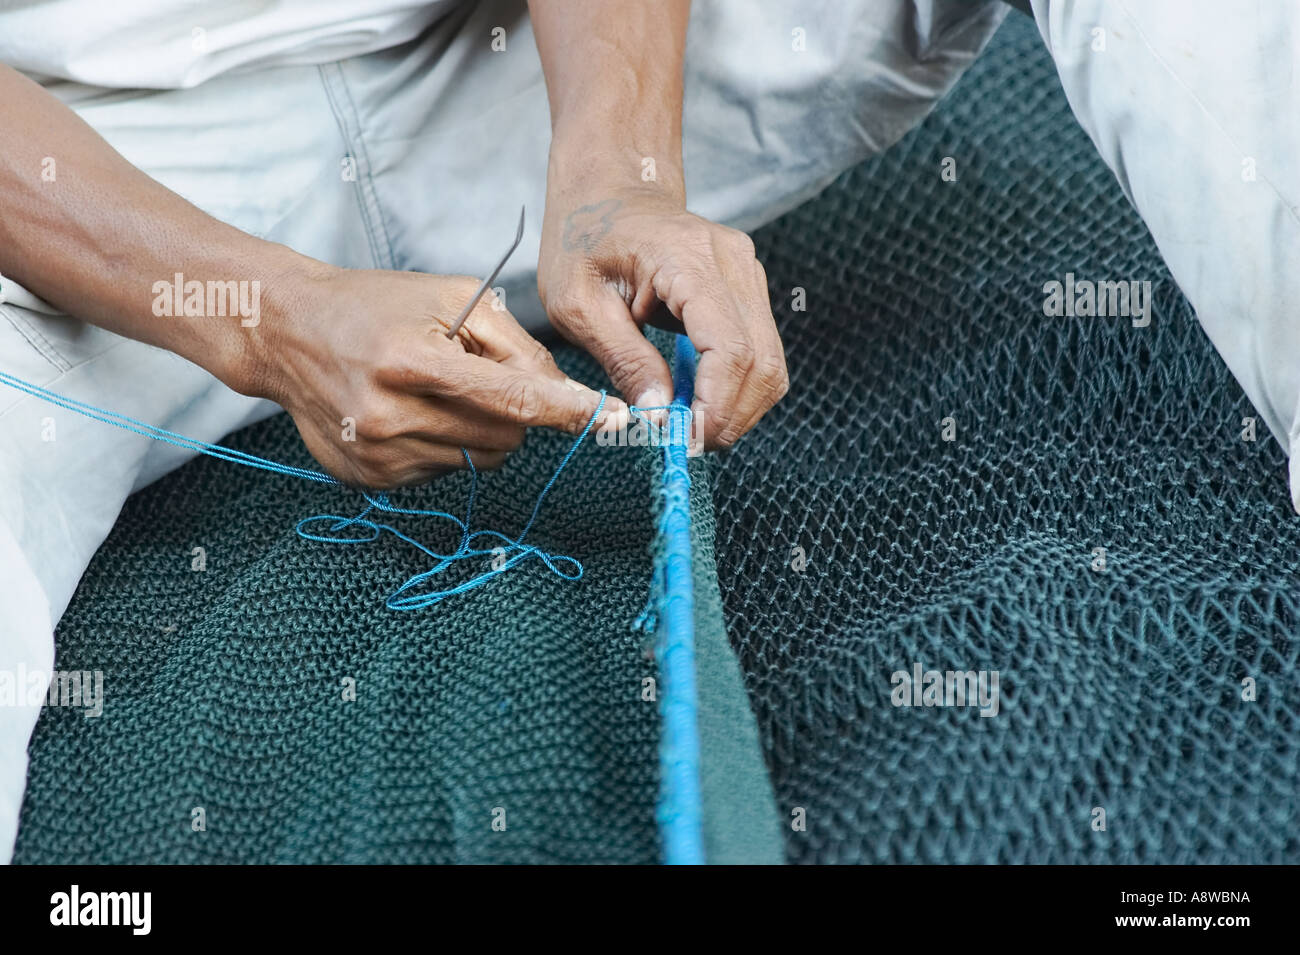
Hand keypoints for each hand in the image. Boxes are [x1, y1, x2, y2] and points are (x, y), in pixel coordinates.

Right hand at [248, 265, 622, 487]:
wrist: (287, 333)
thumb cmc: (377, 305)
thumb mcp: (451, 298)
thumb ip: (515, 346)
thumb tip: (565, 394)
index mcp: (412, 360)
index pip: (512, 399)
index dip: (567, 411)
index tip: (611, 418)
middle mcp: (390, 414)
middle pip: (504, 438)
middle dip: (513, 413)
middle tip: (478, 377)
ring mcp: (377, 455)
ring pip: (479, 462)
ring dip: (478, 431)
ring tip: (436, 392)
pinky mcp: (368, 480)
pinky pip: (444, 474)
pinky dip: (445, 446)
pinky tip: (411, 414)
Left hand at [537, 184, 787, 450]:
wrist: (609, 190)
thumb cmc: (584, 238)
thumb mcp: (578, 304)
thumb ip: (624, 360)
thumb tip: (662, 415)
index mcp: (688, 260)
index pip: (729, 348)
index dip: (717, 406)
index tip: (688, 442)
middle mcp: (733, 263)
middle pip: (762, 361)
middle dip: (730, 416)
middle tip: (689, 445)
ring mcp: (747, 273)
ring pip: (770, 362)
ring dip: (737, 406)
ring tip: (692, 423)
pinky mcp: (747, 288)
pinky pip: (760, 351)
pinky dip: (736, 386)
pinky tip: (699, 396)